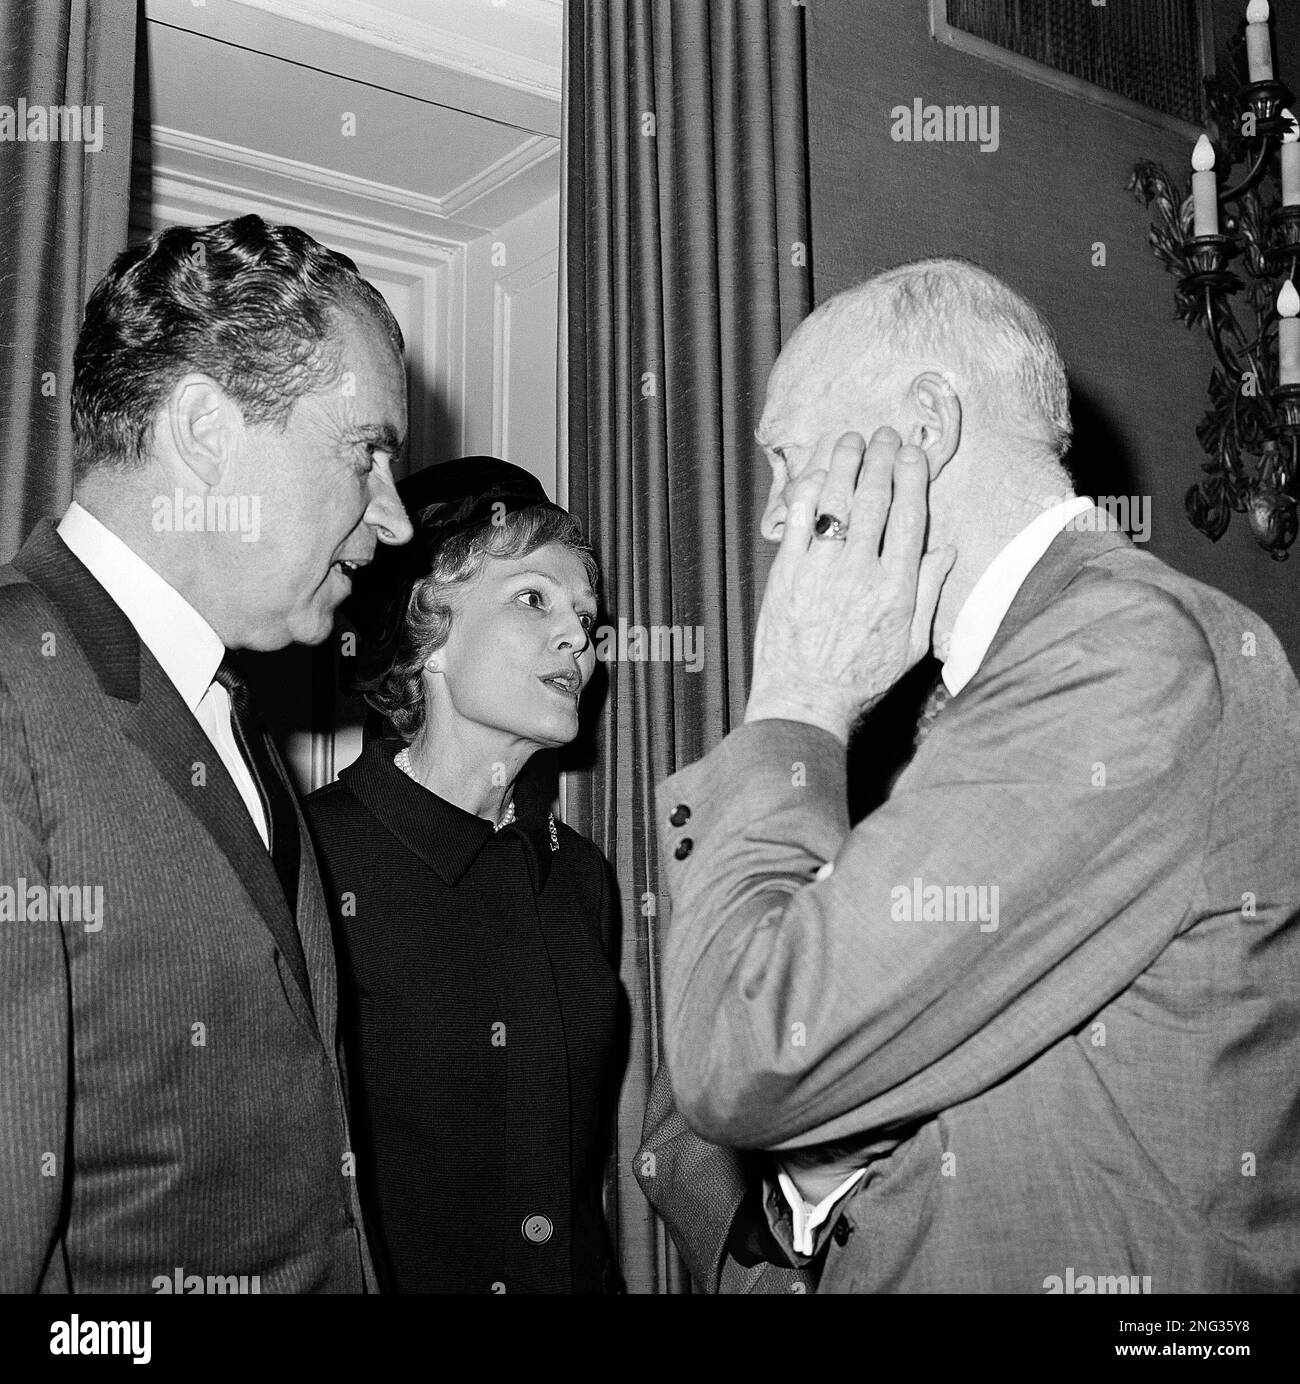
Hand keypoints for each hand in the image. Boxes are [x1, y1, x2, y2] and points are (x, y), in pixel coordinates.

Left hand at [745, 427, 955, 740]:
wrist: (805, 700)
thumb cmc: (861, 677)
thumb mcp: (911, 644)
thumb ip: (929, 594)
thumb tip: (948, 552)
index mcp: (896, 589)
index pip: (909, 519)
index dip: (912, 479)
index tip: (913, 454)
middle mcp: (860, 573)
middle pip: (873, 501)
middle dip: (880, 460)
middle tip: (884, 436)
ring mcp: (820, 571)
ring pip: (835, 503)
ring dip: (844, 465)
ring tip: (850, 440)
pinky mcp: (786, 575)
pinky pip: (796, 522)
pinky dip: (806, 493)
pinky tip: (814, 473)